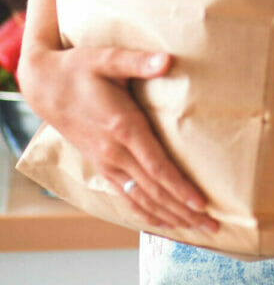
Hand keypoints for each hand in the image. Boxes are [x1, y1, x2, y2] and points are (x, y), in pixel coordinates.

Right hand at [18, 43, 217, 234]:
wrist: (47, 86)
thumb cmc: (81, 69)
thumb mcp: (108, 58)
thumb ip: (138, 61)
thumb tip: (167, 59)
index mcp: (122, 127)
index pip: (156, 166)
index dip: (179, 187)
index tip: (202, 203)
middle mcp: (114, 152)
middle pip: (153, 190)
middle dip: (183, 210)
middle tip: (213, 226)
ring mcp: (106, 162)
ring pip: (140, 199)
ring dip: (169, 216)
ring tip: (197, 228)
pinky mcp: (101, 165)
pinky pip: (125, 196)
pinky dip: (145, 213)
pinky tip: (163, 221)